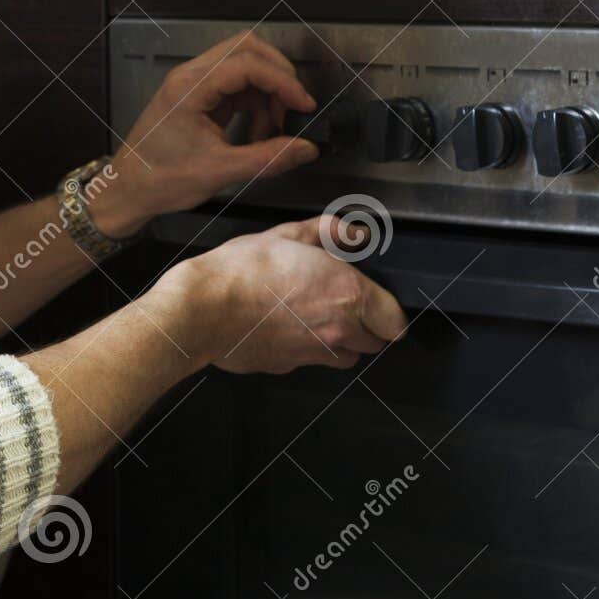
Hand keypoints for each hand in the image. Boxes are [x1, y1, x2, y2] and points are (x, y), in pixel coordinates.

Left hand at [94, 31, 319, 236]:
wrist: (128, 189)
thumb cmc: (160, 179)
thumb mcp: (219, 171)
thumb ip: (267, 158)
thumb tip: (306, 149)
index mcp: (189, 87)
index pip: (247, 63)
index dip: (282, 81)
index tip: (303, 105)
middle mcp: (189, 76)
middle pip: (247, 49)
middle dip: (277, 75)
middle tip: (293, 108)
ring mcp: (193, 83)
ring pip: (243, 65)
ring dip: (266, 93)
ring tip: (272, 131)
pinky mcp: (197, 96)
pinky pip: (236, 86)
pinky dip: (254, 104)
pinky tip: (257, 133)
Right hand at [147, 215, 406, 373]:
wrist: (202, 310)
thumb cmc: (243, 270)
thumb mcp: (286, 235)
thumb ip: (326, 231)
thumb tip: (353, 232)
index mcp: (347, 294)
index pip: (395, 322)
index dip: (387, 311)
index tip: (375, 301)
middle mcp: (338, 329)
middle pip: (375, 343)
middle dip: (366, 327)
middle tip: (342, 305)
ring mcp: (314, 353)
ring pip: (347, 357)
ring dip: (341, 343)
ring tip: (315, 319)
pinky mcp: (288, 367)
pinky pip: (310, 362)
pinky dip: (305, 350)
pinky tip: (282, 329)